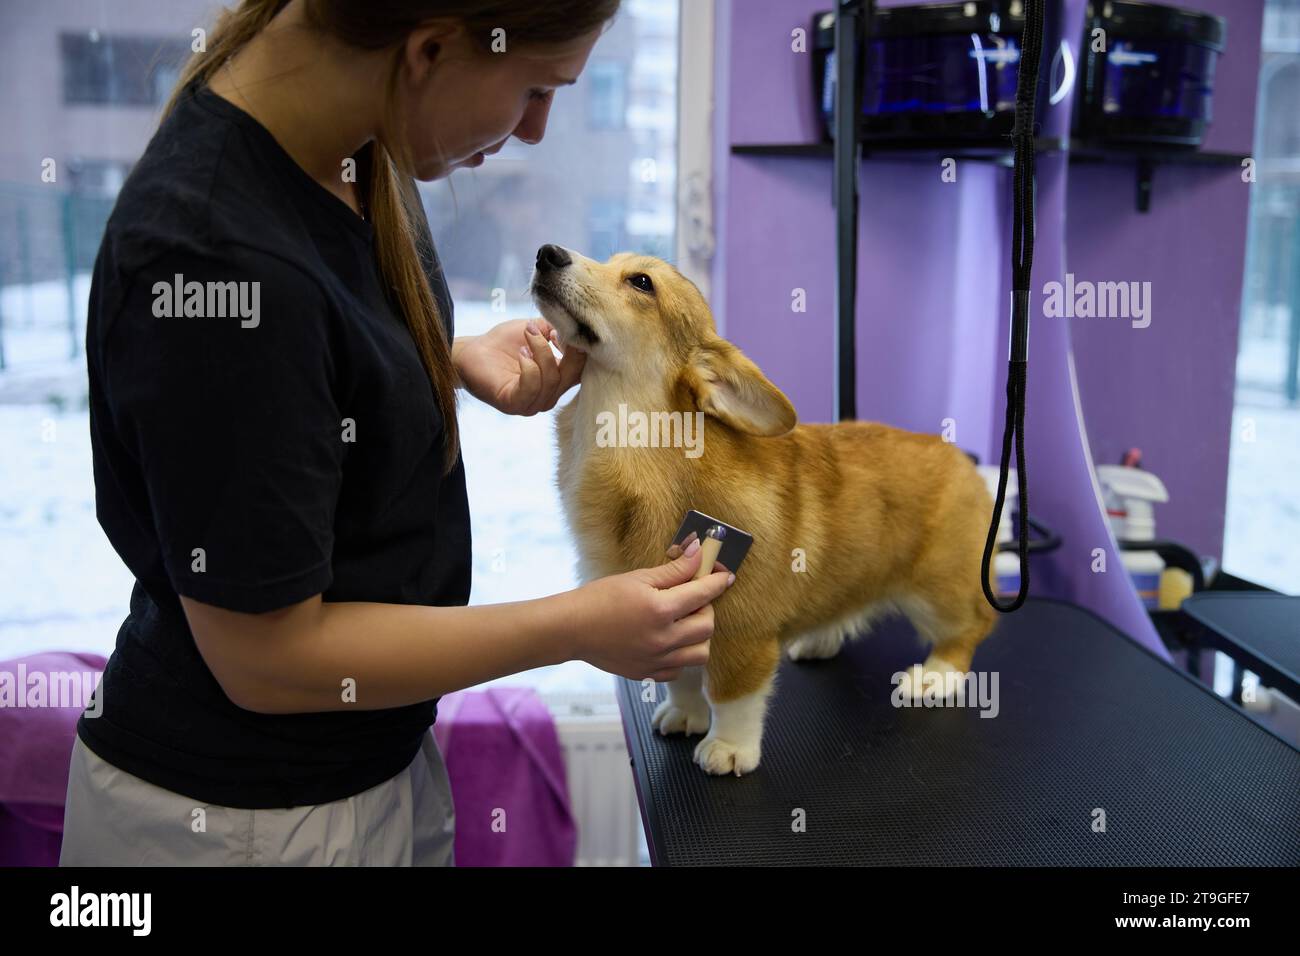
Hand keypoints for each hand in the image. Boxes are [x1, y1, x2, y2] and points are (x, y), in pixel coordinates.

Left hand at [454, 318, 585, 415]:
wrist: (471, 351)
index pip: (583, 372)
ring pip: (552, 379)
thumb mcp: (538, 329)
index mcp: (558, 381)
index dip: (582, 350)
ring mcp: (532, 404)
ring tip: (527, 336)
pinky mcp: (513, 404)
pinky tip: (520, 353)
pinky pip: (531, 386)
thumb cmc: (504, 342)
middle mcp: (548, 396)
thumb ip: (559, 329)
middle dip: (564, 348)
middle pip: (573, 376)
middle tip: (546, 329)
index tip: (569, 329)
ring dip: (541, 351)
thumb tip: (578, 328)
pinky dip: (529, 365)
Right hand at [566, 540, 733, 681]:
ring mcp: (656, 660)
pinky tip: (668, 641)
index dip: (717, 582)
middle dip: (706, 608)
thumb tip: (700, 553)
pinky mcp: (648, 674)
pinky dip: (681, 655)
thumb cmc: (600, 598)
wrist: (571, 629)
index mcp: (660, 610)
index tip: (726, 576)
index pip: (703, 594)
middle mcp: (663, 639)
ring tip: (684, 623)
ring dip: (699, 636)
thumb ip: (674, 570)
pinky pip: (680, 669)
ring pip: (700, 654)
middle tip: (693, 598)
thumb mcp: (638, 578)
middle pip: (708, 626)